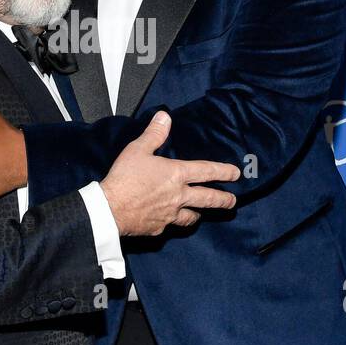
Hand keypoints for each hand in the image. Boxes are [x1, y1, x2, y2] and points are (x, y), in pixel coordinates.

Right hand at [99, 112, 239, 236]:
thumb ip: (154, 134)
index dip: (223, 171)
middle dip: (223, 200)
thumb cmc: (124, 178)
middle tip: (232, 201)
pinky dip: (173, 223)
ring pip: (192, 216)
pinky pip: (171, 226)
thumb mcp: (137, 149)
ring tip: (200, 213)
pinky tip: (170, 221)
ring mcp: (170, 214)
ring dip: (199, 214)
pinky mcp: (159, 228)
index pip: (206, 171)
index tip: (236, 174)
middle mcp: (178, 196)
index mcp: (176, 174)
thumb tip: (164, 116)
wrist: (110, 209)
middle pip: (208, 199)